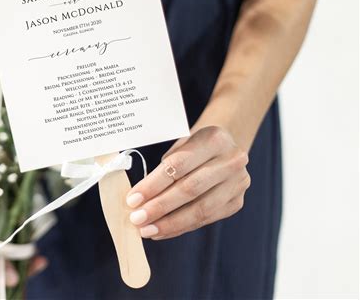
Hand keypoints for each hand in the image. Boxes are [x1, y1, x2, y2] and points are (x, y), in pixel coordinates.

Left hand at [126, 126, 250, 239]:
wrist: (226, 147)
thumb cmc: (195, 146)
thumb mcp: (182, 143)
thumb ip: (165, 167)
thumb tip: (140, 197)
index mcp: (215, 139)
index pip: (178, 165)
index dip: (154, 184)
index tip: (133, 199)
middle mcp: (232, 160)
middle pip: (190, 188)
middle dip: (160, 206)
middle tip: (137, 219)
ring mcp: (238, 183)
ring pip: (200, 209)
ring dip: (170, 223)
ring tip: (147, 230)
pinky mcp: (237, 202)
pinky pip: (206, 219)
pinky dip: (181, 227)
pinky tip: (162, 231)